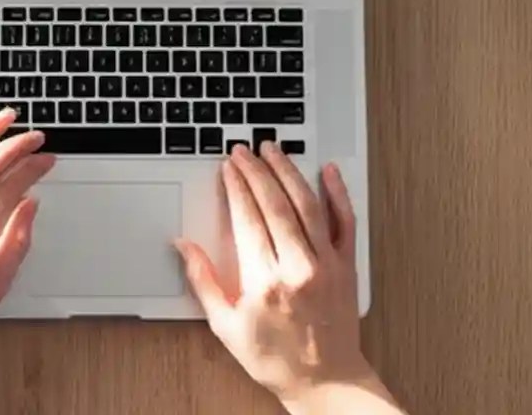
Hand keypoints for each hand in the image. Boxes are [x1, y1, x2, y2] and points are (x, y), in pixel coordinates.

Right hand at [175, 144, 400, 414]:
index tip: (228, 168)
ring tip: (275, 150)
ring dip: (290, 172)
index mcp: (264, 282)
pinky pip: (346, 221)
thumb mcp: (226, 326)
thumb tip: (183, 246)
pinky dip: (338, 193)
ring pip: (308, 205)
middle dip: (257, 171)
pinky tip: (328, 171)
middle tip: (245, 151)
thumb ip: (203, 281)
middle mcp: (298, 268)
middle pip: (275, 204)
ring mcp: (327, 264)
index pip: (247, 218)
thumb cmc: (275, 358)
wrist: (325, 380)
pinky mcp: (347, 266)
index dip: (236, 187)